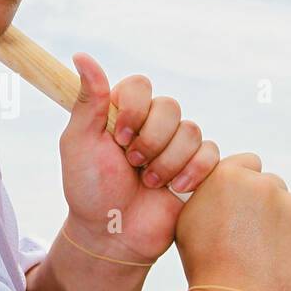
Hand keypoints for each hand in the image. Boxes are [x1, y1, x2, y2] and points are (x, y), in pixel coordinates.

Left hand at [59, 52, 219, 265]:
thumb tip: (81, 54)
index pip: (141, 85)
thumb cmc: (89, 190)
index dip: (135, 110)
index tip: (118, 138)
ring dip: (167, 162)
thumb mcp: (79, 143)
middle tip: (132, 165)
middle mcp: (150, 124)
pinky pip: (210, 153)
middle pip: (170, 107)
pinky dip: (193, 171)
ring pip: (191, 131)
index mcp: (122, 112)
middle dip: (150, 141)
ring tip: (148, 183)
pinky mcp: (195, 168)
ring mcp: (175, 146)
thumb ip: (88, 99)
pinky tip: (175, 189)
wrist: (113, 236)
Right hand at [175, 153, 290, 290]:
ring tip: (265, 258)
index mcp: (230, 176)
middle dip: (264, 206)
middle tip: (250, 239)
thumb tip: (223, 180)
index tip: (240, 208)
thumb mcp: (189, 219)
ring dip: (284, 225)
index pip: (248, 164)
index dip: (244, 187)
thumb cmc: (206, 265)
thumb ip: (209, 190)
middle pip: (272, 186)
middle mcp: (265, 185)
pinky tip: (285, 262)